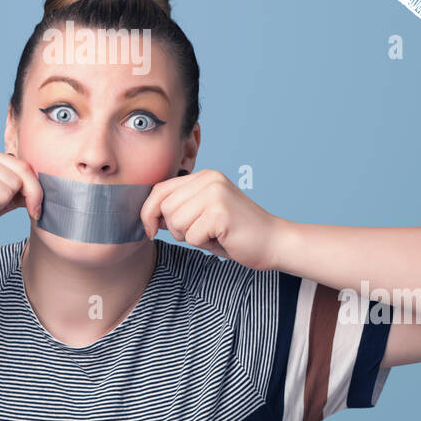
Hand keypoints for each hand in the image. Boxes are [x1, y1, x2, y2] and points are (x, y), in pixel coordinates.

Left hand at [139, 169, 283, 270]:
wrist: (273, 242)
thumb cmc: (235, 233)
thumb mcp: (202, 215)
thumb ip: (178, 210)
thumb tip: (147, 216)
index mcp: (204, 176)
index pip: (160, 189)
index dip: (149, 211)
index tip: (150, 230)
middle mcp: (209, 179)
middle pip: (165, 207)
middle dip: (175, 228)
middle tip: (200, 233)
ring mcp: (215, 194)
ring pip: (176, 223)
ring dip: (190, 237)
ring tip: (212, 234)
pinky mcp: (220, 212)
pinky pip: (191, 236)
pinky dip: (203, 244)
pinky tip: (222, 239)